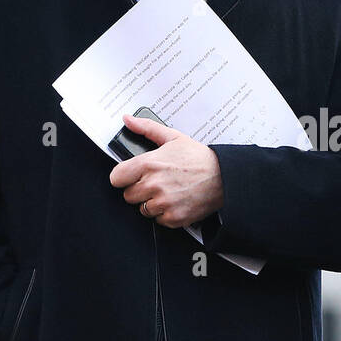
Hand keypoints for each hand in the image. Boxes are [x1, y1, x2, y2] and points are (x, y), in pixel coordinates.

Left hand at [108, 115, 223, 228]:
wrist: (224, 177)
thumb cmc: (199, 158)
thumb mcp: (173, 137)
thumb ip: (147, 128)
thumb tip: (128, 120)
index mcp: (148, 164)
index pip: (116, 178)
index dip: (124, 177)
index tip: (132, 176)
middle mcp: (154, 185)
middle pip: (128, 196)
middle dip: (140, 190)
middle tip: (156, 183)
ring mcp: (163, 203)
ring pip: (143, 209)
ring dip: (152, 203)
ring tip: (168, 192)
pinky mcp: (174, 217)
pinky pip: (158, 220)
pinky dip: (166, 214)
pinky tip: (176, 202)